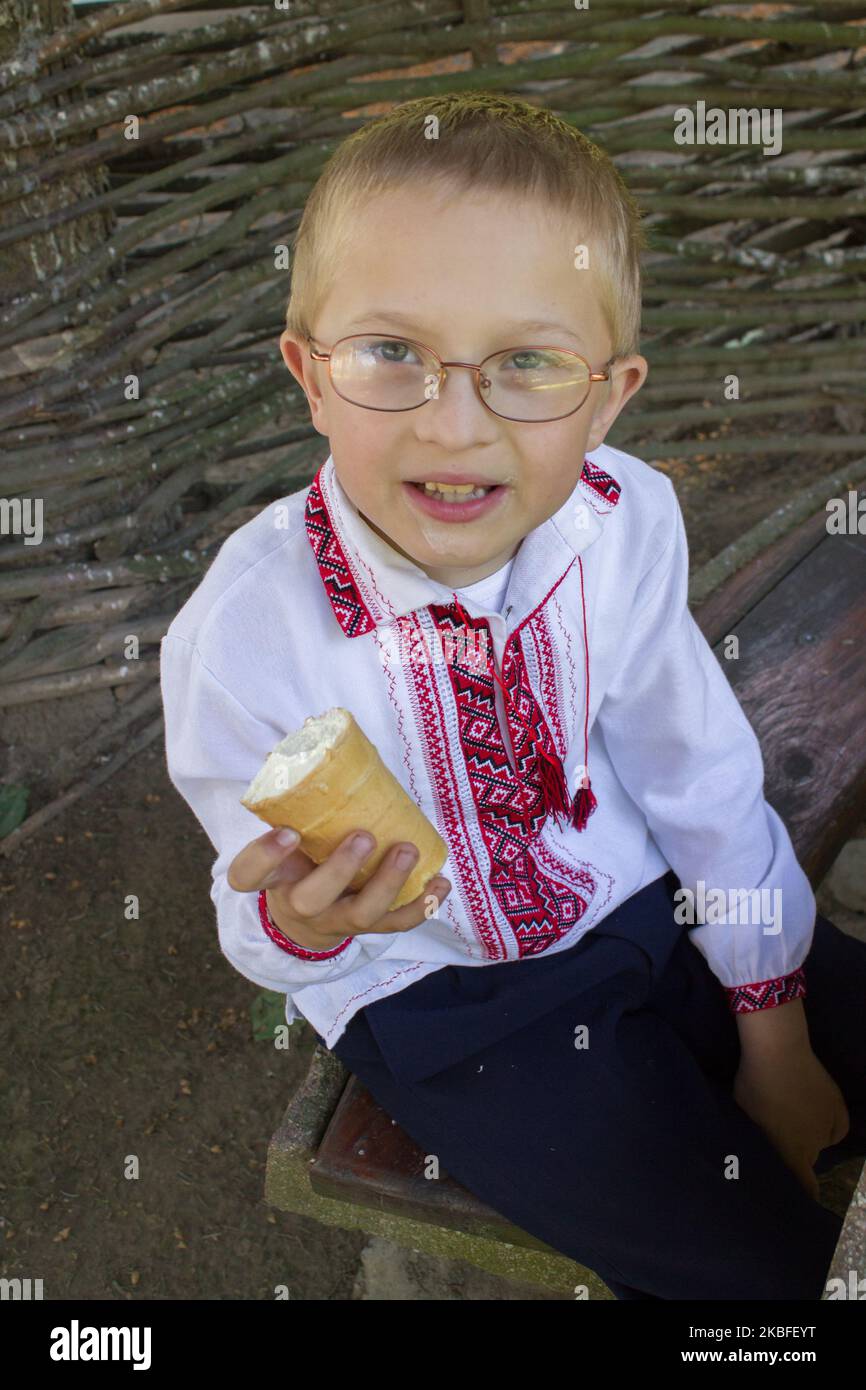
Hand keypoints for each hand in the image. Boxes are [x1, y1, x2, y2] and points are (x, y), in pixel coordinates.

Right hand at [226, 825, 450, 951]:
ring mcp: (337, 921)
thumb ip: (299, 806)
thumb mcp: (288, 837)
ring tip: (407, 850)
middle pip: (311, 899)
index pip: (248, 874)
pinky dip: (423, 904)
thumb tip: (324, 745)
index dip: (265, 856)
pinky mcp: (370, 929)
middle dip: (340, 869)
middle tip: (364, 836)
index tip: (288, 831)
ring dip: (388, 883)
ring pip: (361, 915)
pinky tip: (440, 881)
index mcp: (274, 877)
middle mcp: (301, 905)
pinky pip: (397, 924)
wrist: (307, 919)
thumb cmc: (301, 861)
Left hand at [733, 1043, 849, 1199]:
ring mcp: (829, 1126)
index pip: (804, 1186)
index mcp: (791, 1152)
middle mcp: (814, 1146)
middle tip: (781, 1132)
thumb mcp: (746, 1113)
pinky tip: (818, 1116)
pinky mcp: (839, 1107)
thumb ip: (759, 1134)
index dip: (804, 1195)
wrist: (779, 1050)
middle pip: (807, 1159)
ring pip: (821, 1142)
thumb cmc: (754, 1082)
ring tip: (795, 1115)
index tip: (802, 1201)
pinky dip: (829, 1126)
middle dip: (797, 1152)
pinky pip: (836, 1128)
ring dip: (811, 1136)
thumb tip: (762, 1141)